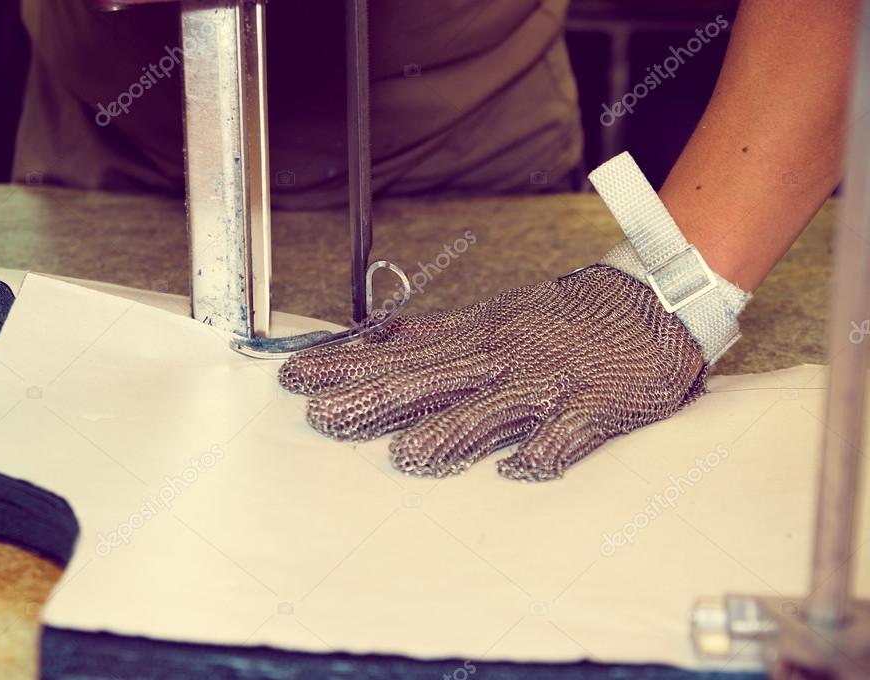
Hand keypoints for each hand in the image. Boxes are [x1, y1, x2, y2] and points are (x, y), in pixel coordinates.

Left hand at [279, 264, 705, 481]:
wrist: (651, 298)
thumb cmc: (563, 315)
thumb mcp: (495, 313)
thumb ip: (438, 334)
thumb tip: (378, 339)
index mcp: (480, 333)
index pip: (401, 351)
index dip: (349, 364)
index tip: (298, 376)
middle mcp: (506, 355)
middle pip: (432, 378)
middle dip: (375, 398)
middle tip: (323, 416)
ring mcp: (550, 379)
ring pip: (494, 406)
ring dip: (451, 430)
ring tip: (407, 456)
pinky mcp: (595, 405)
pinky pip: (569, 432)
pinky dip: (546, 450)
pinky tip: (518, 471)